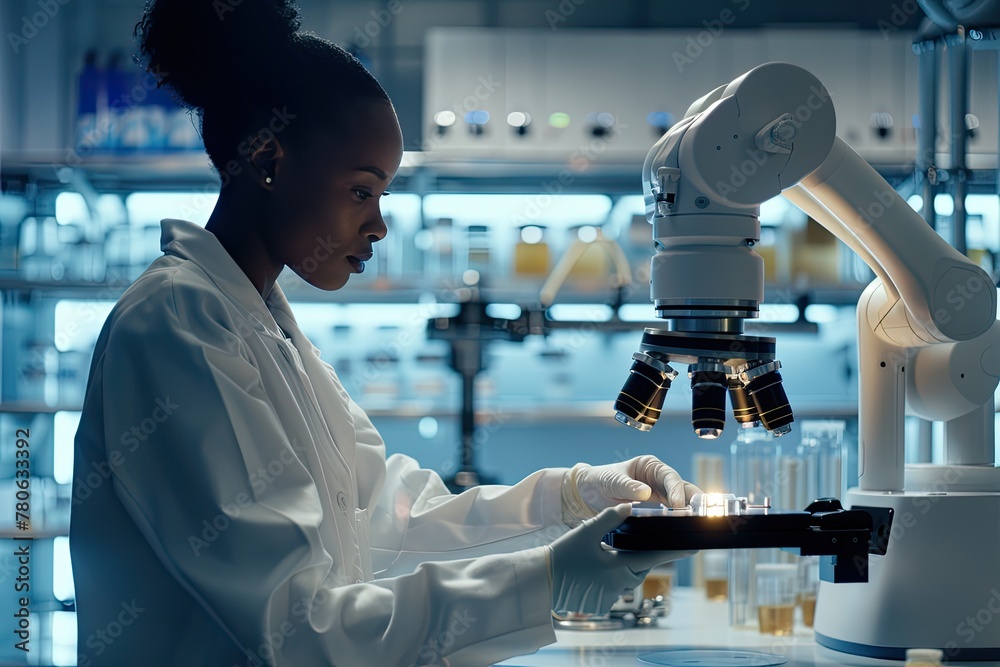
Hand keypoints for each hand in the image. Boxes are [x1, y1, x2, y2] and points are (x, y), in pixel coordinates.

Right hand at [546, 504, 693, 615]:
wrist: (542, 582)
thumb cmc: (563, 555)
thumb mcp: (586, 532)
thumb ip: (610, 517)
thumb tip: (629, 505)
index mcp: (619, 567)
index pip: (655, 556)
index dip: (675, 551)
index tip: (694, 547)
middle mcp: (619, 586)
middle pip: (639, 566)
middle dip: (636, 555)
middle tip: (624, 545)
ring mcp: (610, 598)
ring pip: (625, 578)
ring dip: (619, 567)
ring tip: (600, 557)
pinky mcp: (601, 605)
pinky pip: (612, 589)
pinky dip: (606, 580)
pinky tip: (591, 572)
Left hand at [562, 455, 701, 524]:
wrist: (589, 492)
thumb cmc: (601, 479)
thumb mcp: (612, 481)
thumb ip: (628, 486)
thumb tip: (646, 492)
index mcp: (651, 466)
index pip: (669, 477)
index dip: (677, 490)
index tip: (678, 505)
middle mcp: (659, 480)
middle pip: (683, 489)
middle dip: (693, 501)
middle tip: (700, 515)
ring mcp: (659, 495)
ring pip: (681, 503)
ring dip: (689, 512)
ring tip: (697, 524)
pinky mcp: (656, 510)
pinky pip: (670, 515)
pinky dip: (678, 522)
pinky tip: (683, 530)